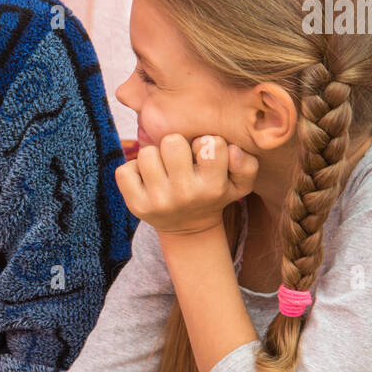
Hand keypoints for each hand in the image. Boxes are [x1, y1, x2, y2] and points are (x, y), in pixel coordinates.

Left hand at [116, 133, 257, 234]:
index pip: (210, 143)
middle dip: (175, 145)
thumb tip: (232, 149)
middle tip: (179, 160)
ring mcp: (158, 201)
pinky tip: (147, 180)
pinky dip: (133, 171)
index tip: (203, 157)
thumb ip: (246, 164)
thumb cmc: (213, 194)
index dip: (204, 143)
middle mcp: (185, 194)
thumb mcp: (239, 184)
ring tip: (164, 170)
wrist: (188, 229)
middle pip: (171, 142)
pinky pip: (124, 170)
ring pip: (146, 153)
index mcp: (213, 186)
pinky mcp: (136, 206)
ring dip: (154, 157)